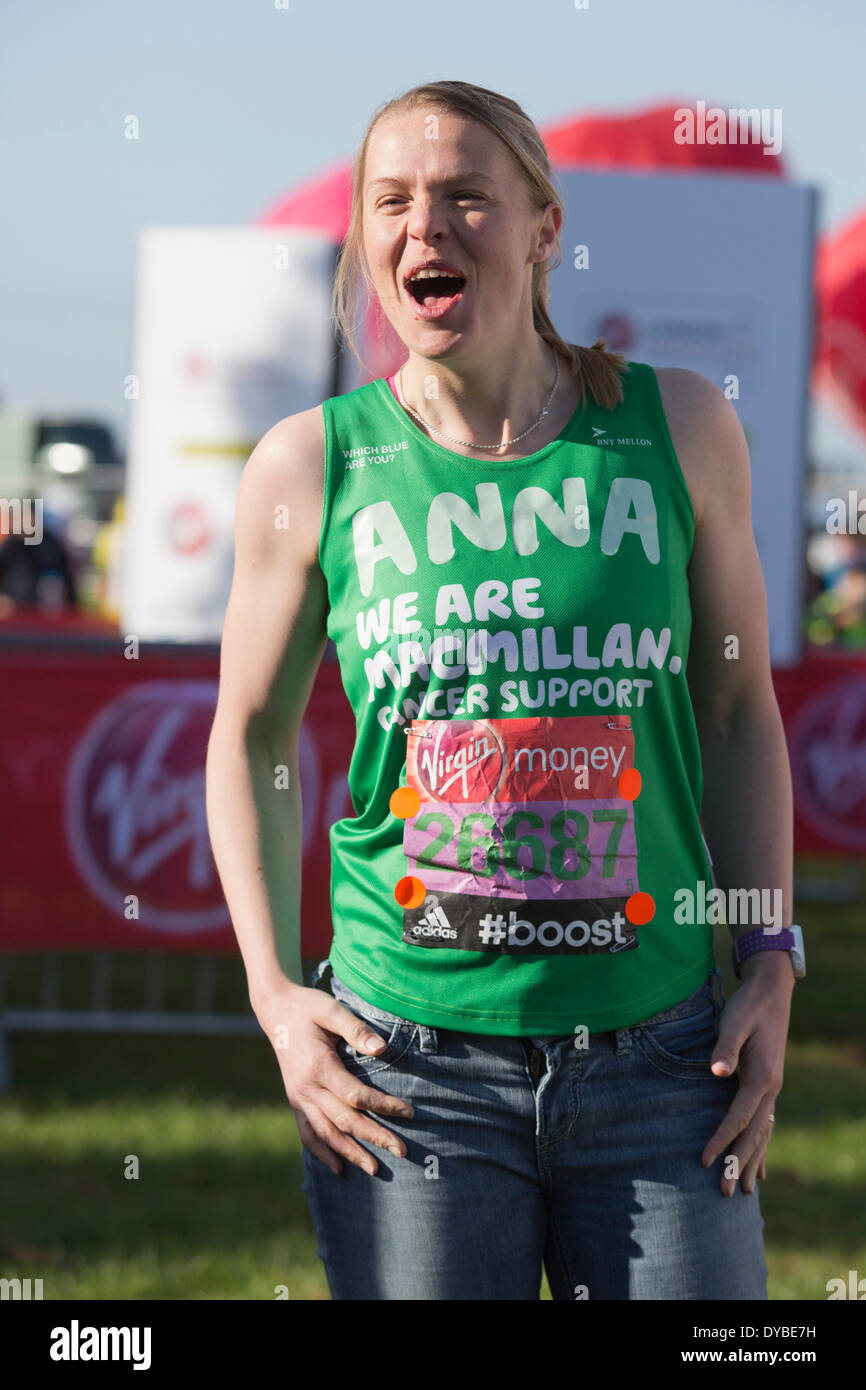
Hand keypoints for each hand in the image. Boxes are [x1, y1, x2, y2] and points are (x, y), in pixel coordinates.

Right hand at [251, 976, 414, 1176]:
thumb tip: (382, 1048)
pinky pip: (307, 1133)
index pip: (356, 1096)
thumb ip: (356, 1029)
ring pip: (326, 1133)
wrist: (274, 1009)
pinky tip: (338, 1169)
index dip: (383, 1106)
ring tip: (375, 1169)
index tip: (409, 1112)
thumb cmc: (307, 1007)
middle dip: (374, 1137)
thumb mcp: (331, 1010)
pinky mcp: (294, 1100)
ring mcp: (298, 1097)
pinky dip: (322, 1152)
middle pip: (344, 1121)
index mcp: (318, 1067)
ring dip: (351, 1153)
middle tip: (402, 1151)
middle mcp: (306, 1088)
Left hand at [701, 956, 792, 1194]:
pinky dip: (761, 1148)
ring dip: (751, 1162)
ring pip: (763, 1134)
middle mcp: (771, 1089)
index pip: (739, 1117)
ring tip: (743, 1191)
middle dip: (738, 1164)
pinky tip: (760, 1168)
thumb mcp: (734, 1020)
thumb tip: (717, 1070)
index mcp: (762, 1077)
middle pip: (754, 1135)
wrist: (771, 992)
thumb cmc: (748, 1005)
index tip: (705, 1161)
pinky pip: (765, 1125)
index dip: (721, 1139)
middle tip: (724, 1194)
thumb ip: (726, 1046)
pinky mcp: (767, 1086)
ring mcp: (772, 1090)